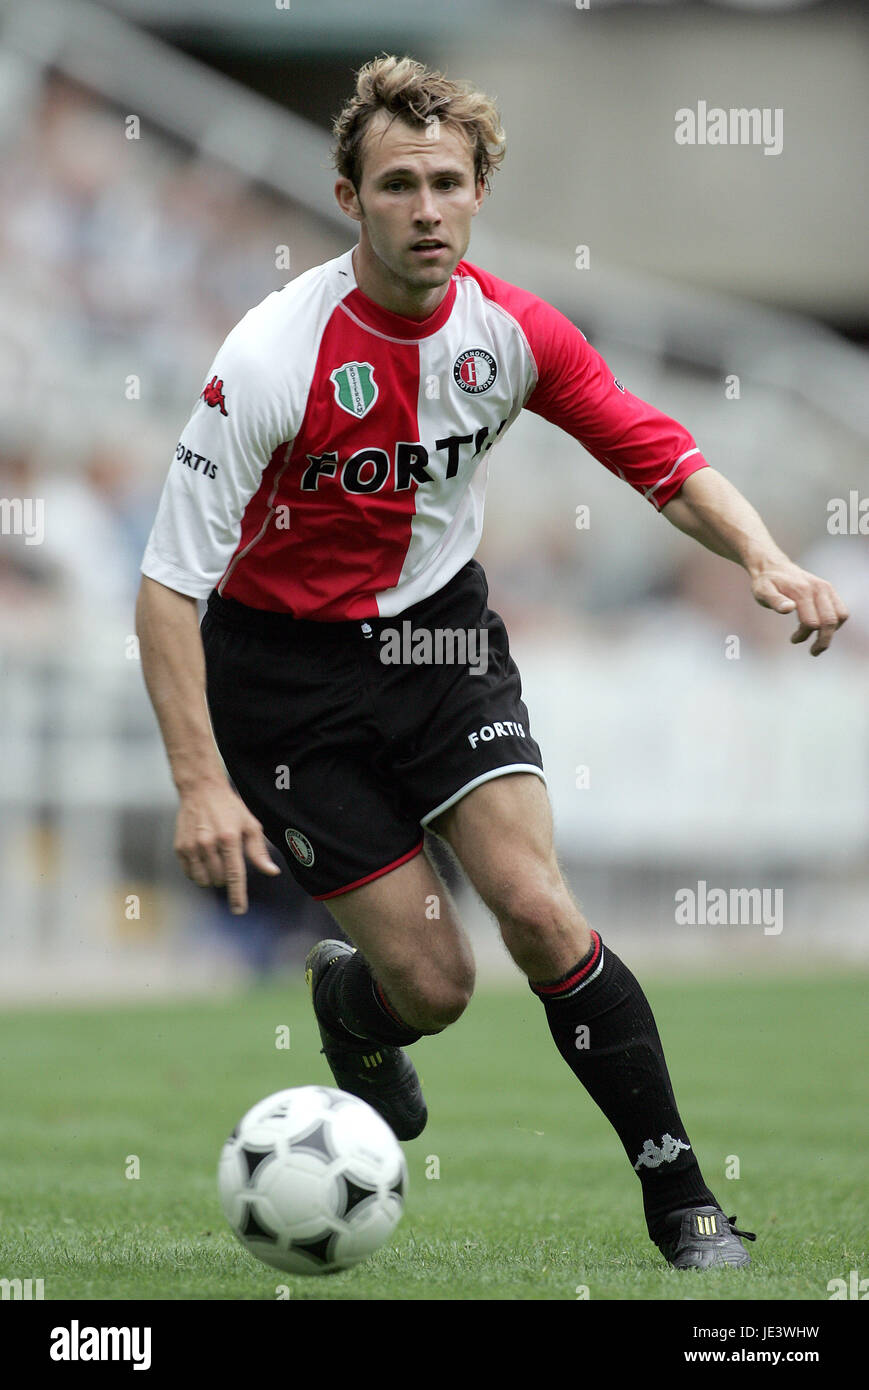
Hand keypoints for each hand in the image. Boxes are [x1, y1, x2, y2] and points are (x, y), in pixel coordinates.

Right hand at [174, 780, 279, 913]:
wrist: (201, 791)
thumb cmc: (230, 808)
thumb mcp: (250, 825)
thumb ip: (259, 852)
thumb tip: (271, 872)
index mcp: (230, 838)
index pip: (235, 875)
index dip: (237, 895)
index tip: (239, 910)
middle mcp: (209, 843)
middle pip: (220, 880)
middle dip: (227, 877)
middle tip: (228, 859)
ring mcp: (192, 846)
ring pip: (204, 880)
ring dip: (212, 877)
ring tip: (216, 860)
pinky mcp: (180, 848)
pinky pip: (190, 874)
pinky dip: (199, 872)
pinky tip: (204, 858)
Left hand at [750, 562, 848, 655]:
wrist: (774, 567)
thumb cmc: (766, 583)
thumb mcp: (762, 592)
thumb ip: (775, 601)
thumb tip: (789, 609)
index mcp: (802, 591)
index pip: (811, 622)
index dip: (803, 635)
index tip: (793, 640)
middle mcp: (818, 589)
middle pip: (830, 621)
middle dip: (823, 640)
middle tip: (814, 652)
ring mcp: (826, 588)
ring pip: (840, 616)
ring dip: (832, 632)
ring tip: (819, 642)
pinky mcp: (829, 590)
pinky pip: (841, 610)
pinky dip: (835, 623)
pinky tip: (822, 628)